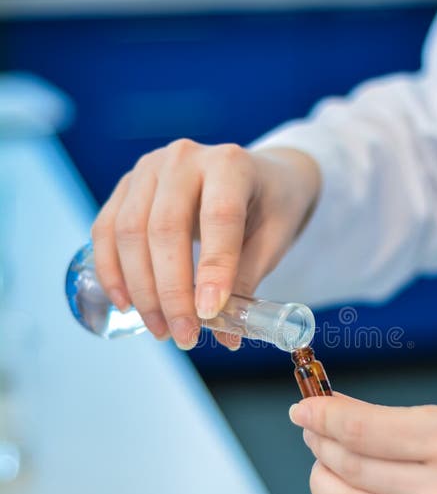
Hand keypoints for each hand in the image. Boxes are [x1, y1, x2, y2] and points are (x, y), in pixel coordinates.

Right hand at [91, 142, 320, 348]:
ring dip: (141, 289)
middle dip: (171, 291)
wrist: (257, 176)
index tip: (209, 313)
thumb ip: (247, 282)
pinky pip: (106, 230)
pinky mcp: (126, 186)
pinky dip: (112, 271)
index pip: (219, 216)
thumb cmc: (268, 207)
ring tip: (161, 329)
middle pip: (165, 228)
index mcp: (231, 163)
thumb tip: (223, 335)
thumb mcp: (272, 240)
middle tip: (183, 335)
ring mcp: (148, 168)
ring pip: (130, 232)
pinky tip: (127, 305)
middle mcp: (185, 158)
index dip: (213, 268)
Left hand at [289, 395, 436, 493]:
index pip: (362, 431)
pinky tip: (363, 483)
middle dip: (319, 441)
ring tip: (323, 454)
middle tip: (310, 425)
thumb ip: (399, 422)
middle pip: (349, 466)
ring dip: (325, 473)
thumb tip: (337, 415)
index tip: (303, 407)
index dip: (322, 416)